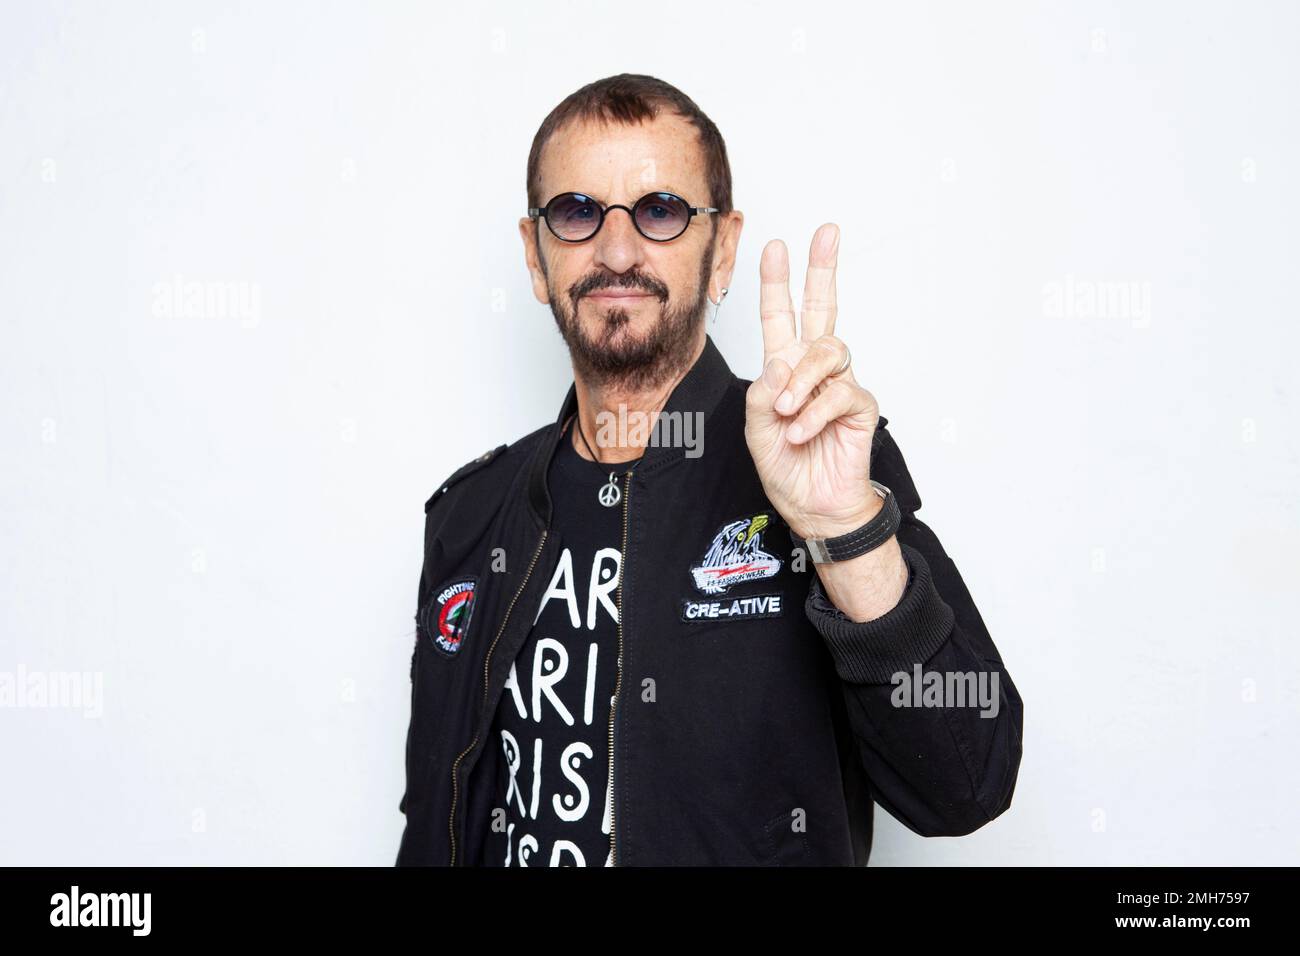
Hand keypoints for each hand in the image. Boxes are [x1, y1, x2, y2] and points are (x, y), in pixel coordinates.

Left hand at [744, 223, 880, 540]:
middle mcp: (813, 369)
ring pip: (827, 351)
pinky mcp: (860, 406)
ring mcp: (839, 384)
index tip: (775, 246)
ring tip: (785, 413)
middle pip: (823, 308)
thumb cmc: (786, 464)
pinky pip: (839, 393)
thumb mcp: (755, 427)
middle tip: (826, 233)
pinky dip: (814, 413)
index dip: (778, 282)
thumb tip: (780, 365)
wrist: (812, 505)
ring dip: (801, 382)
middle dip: (823, 269)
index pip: (782, 316)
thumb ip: (761, 393)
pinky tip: (801, 431)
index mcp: (785, 367)